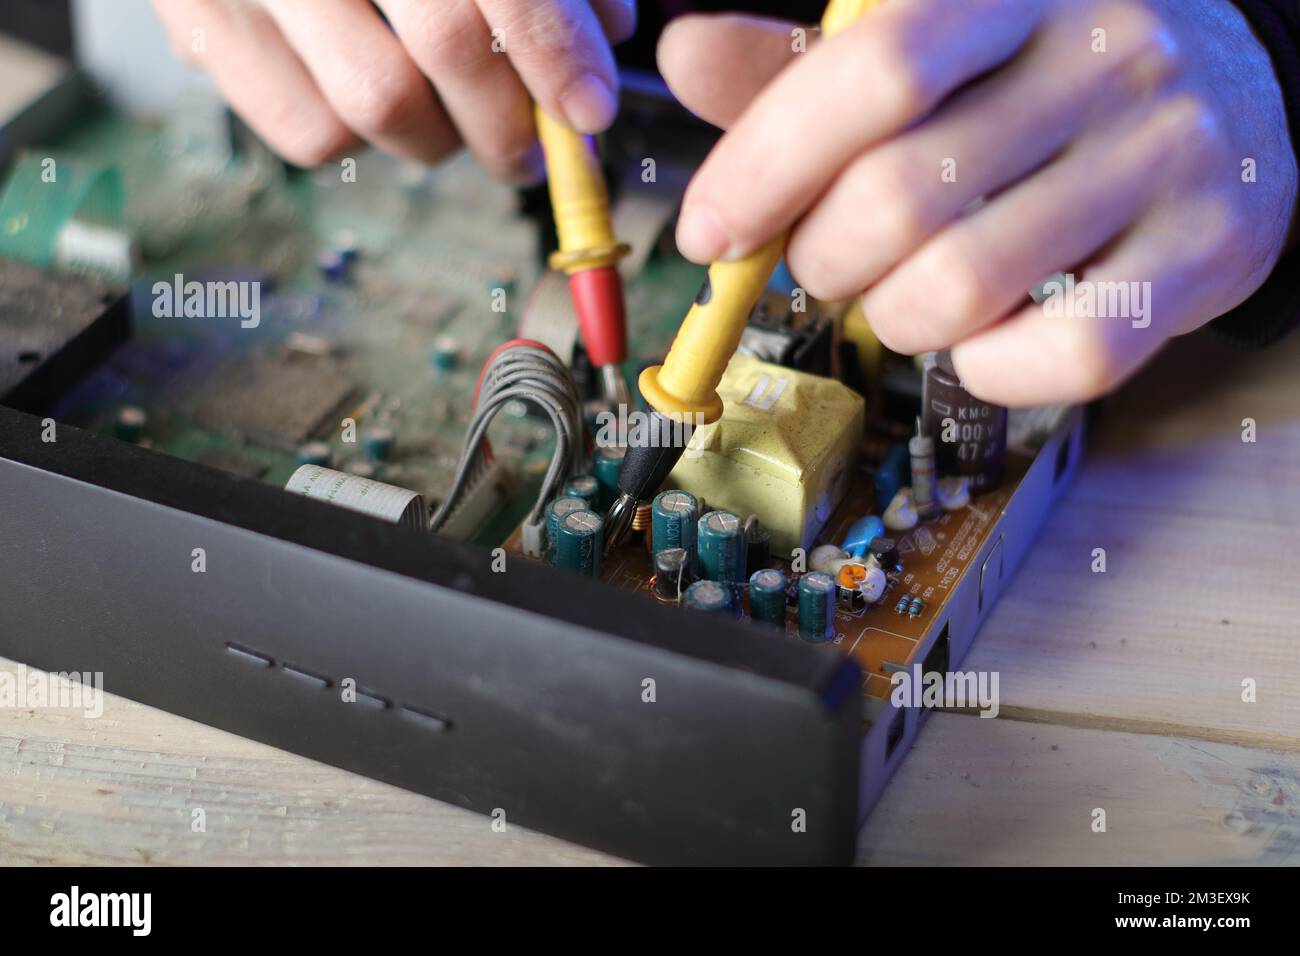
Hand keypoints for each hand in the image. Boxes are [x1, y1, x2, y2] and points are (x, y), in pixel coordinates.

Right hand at [152, 0, 635, 179]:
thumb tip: (611, 25)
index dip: (560, 54)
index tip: (592, 109)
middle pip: (447, 50)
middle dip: (513, 120)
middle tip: (537, 147)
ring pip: (376, 107)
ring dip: (443, 138)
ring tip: (459, 122)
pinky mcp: (199, 27)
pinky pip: (307, 131)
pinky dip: (361, 137)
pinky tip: (375, 97)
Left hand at [659, 0, 1297, 404]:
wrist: (1235, 87)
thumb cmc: (1044, 72)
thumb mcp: (934, 39)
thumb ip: (809, 64)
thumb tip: (685, 54)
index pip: (873, 73)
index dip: (765, 165)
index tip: (708, 232)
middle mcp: (1107, 55)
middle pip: (899, 198)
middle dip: (820, 260)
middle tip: (821, 262)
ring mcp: (1167, 154)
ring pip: (965, 287)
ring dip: (895, 319)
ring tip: (902, 293)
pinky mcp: (1208, 251)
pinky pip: (1065, 356)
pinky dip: (990, 368)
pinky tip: (983, 335)